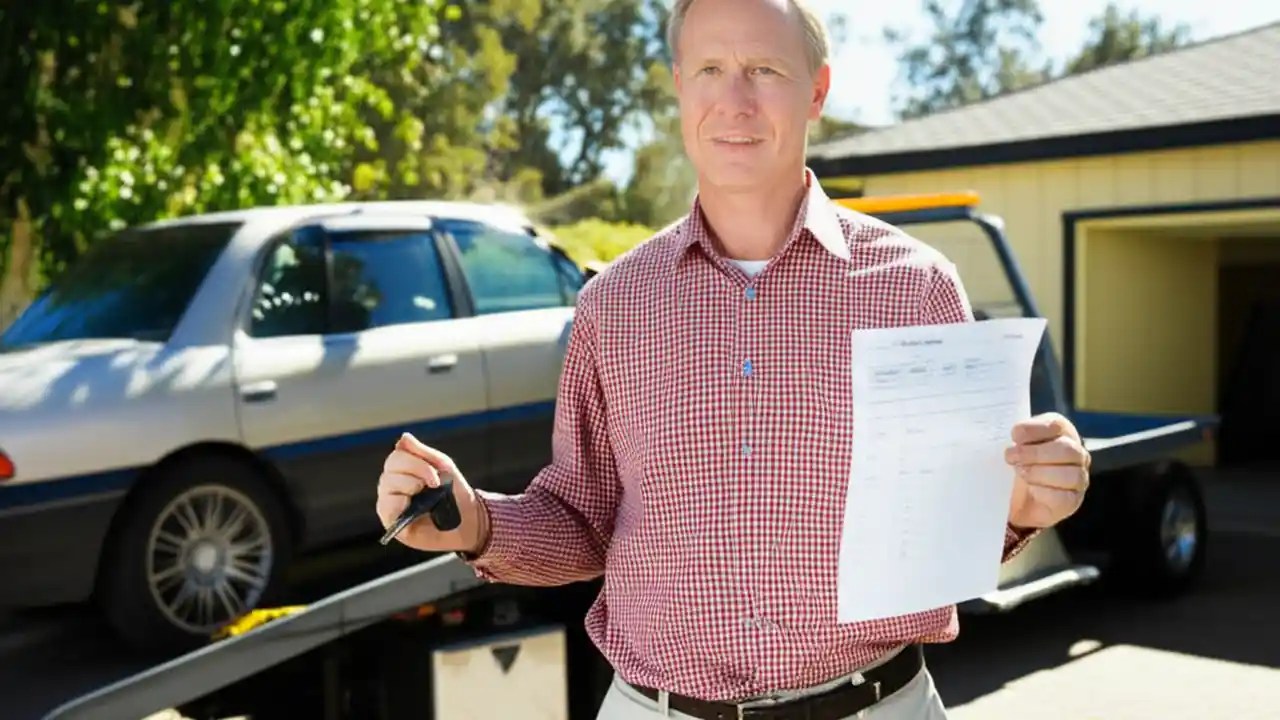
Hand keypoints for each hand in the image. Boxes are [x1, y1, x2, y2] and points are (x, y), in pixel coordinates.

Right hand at [376, 433, 487, 553]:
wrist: (468, 521)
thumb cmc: (454, 494)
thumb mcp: (442, 467)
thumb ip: (422, 453)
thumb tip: (404, 436)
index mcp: (404, 470)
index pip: (397, 455)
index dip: (417, 462)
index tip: (437, 474)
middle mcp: (392, 484)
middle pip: (391, 466)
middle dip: (417, 471)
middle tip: (436, 485)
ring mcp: (389, 502)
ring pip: (387, 483)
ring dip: (410, 486)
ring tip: (427, 499)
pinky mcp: (391, 521)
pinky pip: (386, 506)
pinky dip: (400, 504)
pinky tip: (414, 509)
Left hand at [1004, 413, 1089, 528]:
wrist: (1013, 500)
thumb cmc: (1012, 465)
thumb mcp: (1009, 446)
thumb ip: (1006, 436)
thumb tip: (980, 428)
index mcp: (1059, 432)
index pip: (1056, 424)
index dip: (1035, 429)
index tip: (1013, 435)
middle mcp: (1075, 452)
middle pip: (1066, 449)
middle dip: (1035, 453)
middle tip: (1010, 456)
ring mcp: (1078, 477)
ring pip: (1070, 473)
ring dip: (1039, 472)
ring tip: (1019, 472)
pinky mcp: (1072, 500)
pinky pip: (1064, 496)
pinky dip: (1044, 491)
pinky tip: (1031, 489)